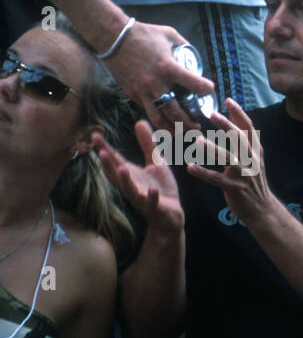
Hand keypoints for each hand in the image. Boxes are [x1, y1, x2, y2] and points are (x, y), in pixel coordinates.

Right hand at [93, 121, 184, 235]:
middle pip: (117, 175)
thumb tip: (140, 121)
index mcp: (131, 175)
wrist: (172, 216)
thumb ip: (148, 144)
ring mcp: (143, 199)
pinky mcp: (156, 209)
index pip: (115, 160)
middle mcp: (132, 187)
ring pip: (130, 190)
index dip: (105, 149)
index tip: (95, 135)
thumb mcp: (156, 162)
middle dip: (108, 164)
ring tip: (122, 168)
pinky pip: (152, 204)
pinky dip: (151, 197)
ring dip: (125, 181)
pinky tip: (152, 190)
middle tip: (100, 152)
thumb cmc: (160, 188)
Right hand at [102, 20, 213, 129]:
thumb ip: (184, 46)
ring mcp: (143, 91)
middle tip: (197, 126)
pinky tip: (165, 121)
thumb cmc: (143, 34)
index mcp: (169, 68)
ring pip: (160, 120)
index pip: (197, 86)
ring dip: (173, 129)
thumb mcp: (169, 35)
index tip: (209, 90)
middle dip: (190, 123)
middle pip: (178, 114)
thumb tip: (194, 57)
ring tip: (182, 131)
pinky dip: (158, 119)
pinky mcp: (132, 94)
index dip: (207, 90)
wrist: (112, 36)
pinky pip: (148, 111)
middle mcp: (156, 84)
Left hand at [183, 99, 275, 226]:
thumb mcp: (254, 160)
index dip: (239, 113)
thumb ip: (244, 143)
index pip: (249, 128)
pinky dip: (203, 174)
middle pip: (239, 139)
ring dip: (213, 150)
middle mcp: (252, 161)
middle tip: (211, 114)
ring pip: (228, 159)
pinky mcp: (235, 188)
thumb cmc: (253, 182)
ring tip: (198, 141)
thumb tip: (233, 121)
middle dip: (226, 126)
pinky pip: (217, 180)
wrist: (262, 209)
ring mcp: (244, 175)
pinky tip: (190, 168)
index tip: (228, 100)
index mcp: (256, 152)